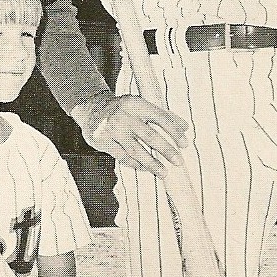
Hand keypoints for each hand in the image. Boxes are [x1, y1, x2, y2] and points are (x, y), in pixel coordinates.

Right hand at [72, 94, 188, 177]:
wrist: (91, 108)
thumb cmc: (123, 108)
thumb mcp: (141, 105)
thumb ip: (162, 115)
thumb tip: (185, 127)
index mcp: (135, 103)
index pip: (160, 118)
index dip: (174, 132)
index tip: (185, 144)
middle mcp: (123, 115)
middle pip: (149, 136)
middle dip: (166, 150)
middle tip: (179, 162)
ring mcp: (111, 129)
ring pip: (136, 150)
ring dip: (152, 163)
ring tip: (164, 172)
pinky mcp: (102, 141)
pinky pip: (123, 157)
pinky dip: (136, 164)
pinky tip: (146, 168)